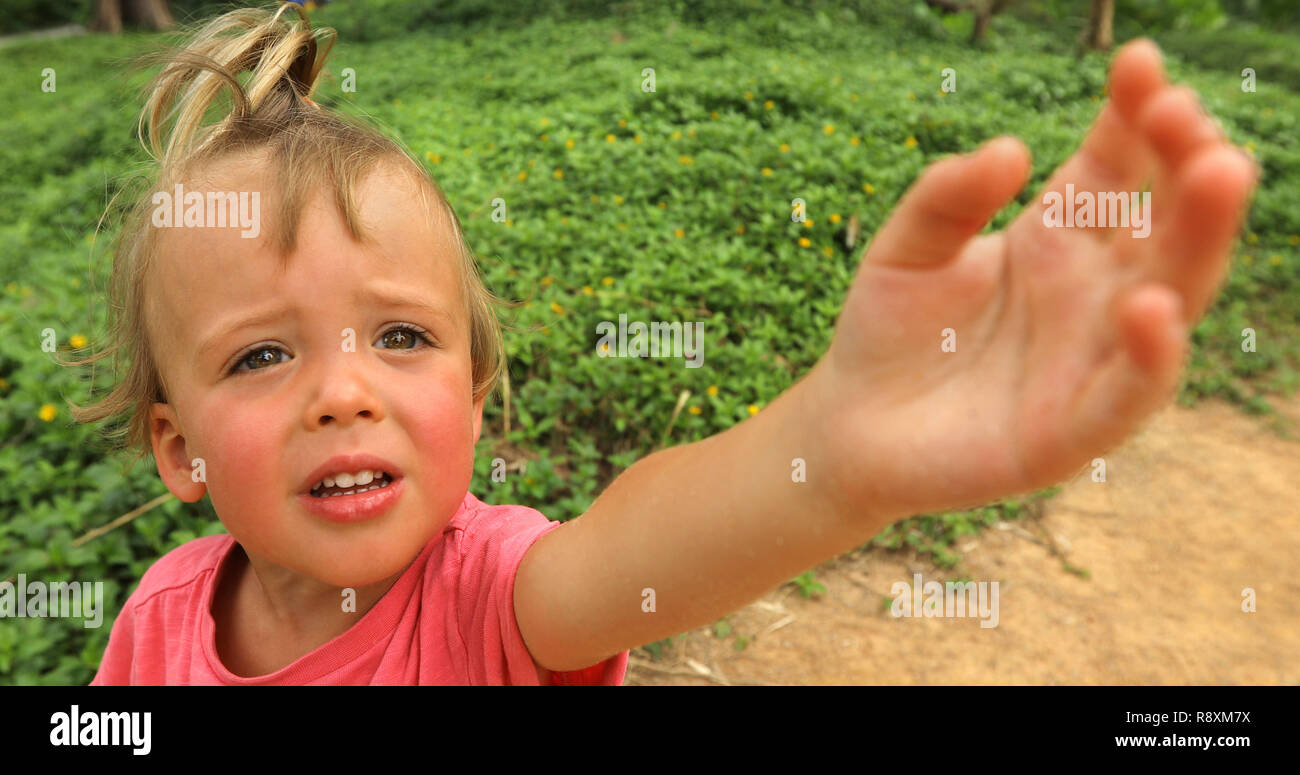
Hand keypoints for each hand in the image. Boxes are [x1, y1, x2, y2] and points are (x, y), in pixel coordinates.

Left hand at [810, 39, 1256, 519]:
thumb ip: (945, 197)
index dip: (1136, 115)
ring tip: (1218, 173)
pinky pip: (1128, 393)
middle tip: (1185, 113)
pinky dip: (1150, 355)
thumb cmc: (888, 330)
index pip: (1118, 165)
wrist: (851, 427)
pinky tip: (1150, 308)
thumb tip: (1009, 150)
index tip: (1136, 63)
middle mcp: (1093, 292)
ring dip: (1201, 238)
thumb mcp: (904, 248)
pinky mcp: (1072, 431)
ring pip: (1171, 296)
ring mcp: (1091, 359)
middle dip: (1189, 163)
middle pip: (1166, 222)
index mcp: (1060, 237)